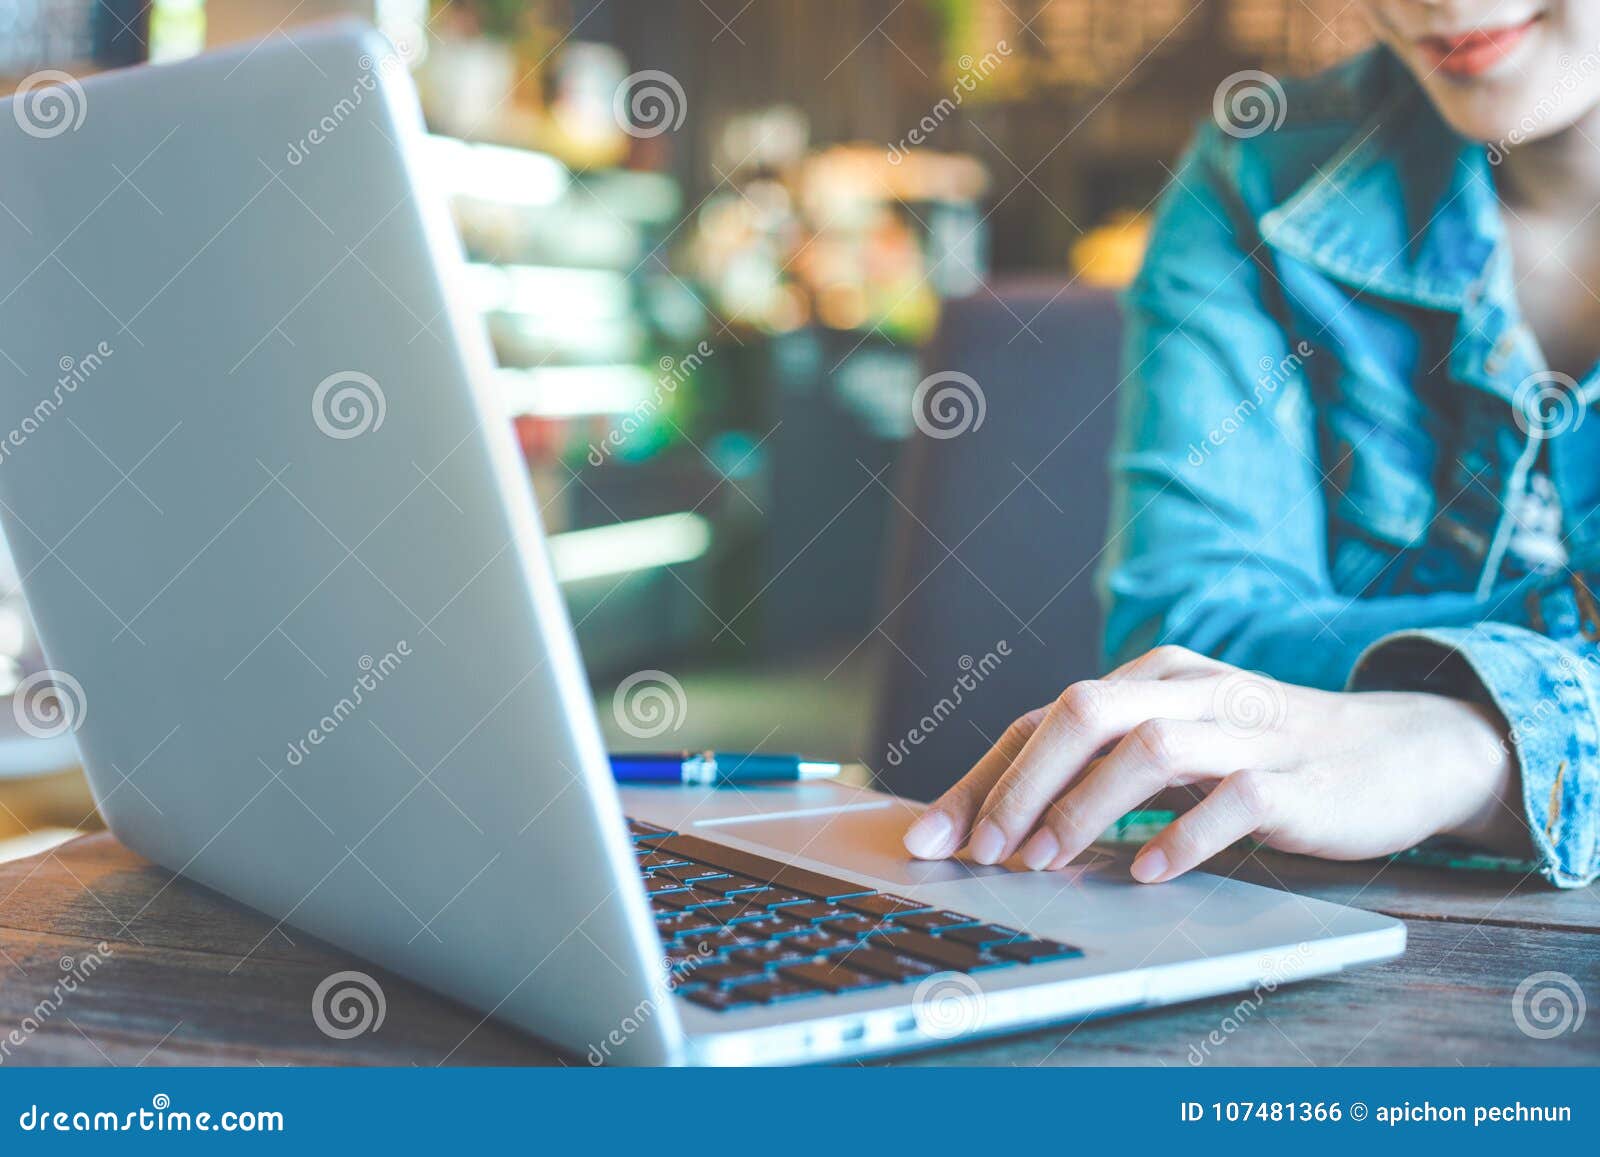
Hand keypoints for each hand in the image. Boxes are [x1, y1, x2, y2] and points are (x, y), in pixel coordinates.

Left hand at [901, 645, 1528, 881]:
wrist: (1402, 752)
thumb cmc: (1266, 758)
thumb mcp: (1179, 749)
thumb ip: (1105, 771)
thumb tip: (1003, 825)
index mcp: (1152, 678)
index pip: (1044, 718)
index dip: (983, 777)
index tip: (934, 837)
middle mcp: (1192, 688)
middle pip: (1081, 711)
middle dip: (1018, 785)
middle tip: (983, 854)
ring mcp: (1248, 729)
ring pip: (1147, 748)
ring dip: (1084, 808)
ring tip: (1044, 863)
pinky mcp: (1297, 776)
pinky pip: (1232, 802)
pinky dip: (1182, 840)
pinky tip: (1148, 875)